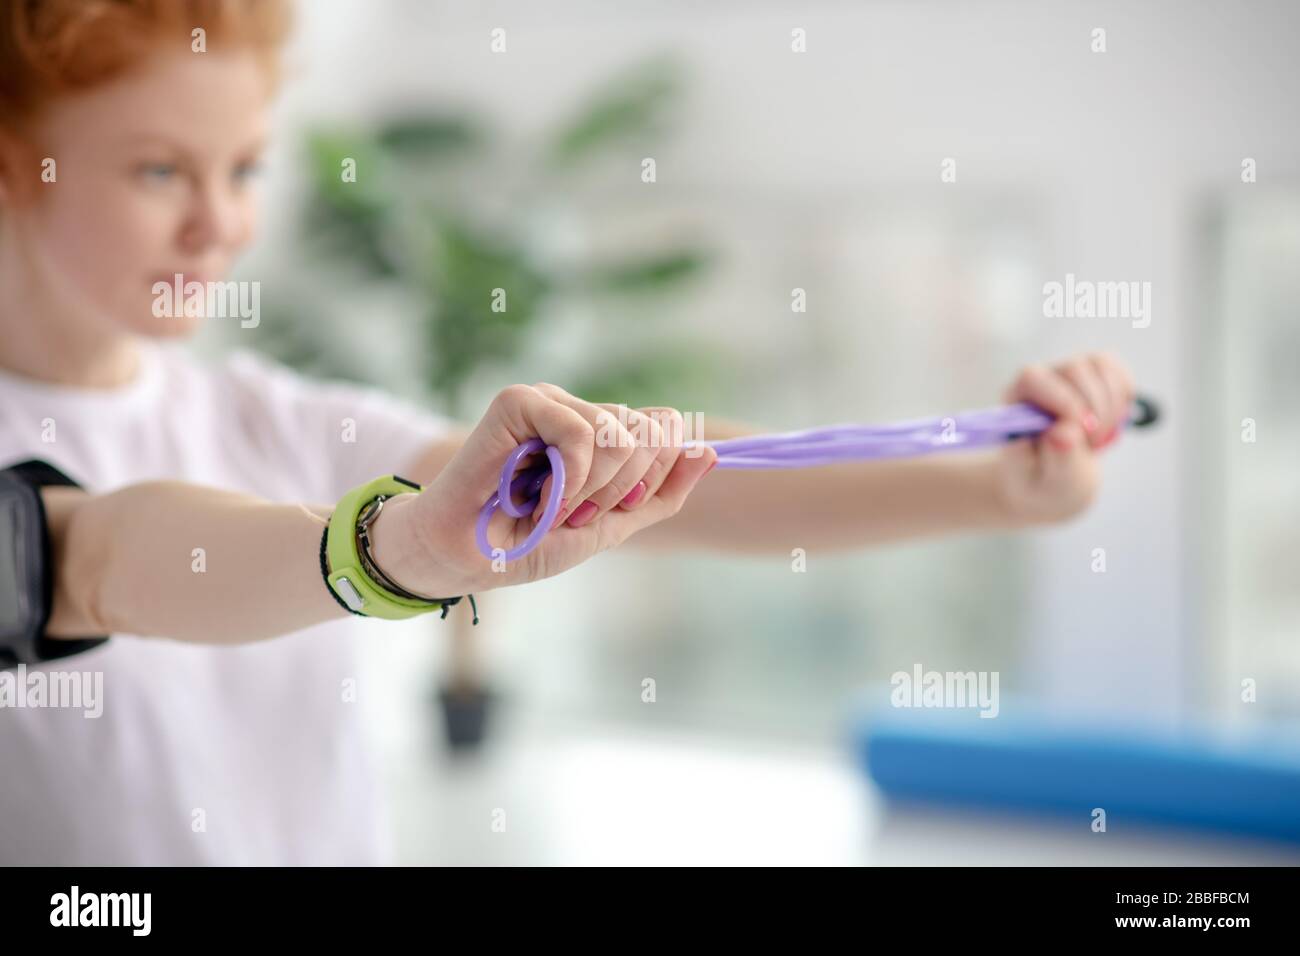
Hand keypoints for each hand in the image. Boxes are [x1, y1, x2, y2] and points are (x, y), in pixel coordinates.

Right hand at [373, 383, 717, 594]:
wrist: (467, 558)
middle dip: (619, 490)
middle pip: (649, 429)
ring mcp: (551, 401)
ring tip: (548, 507)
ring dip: (591, 490)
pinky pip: (583, 432)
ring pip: (619, 432)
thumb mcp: (611, 525)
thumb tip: (711, 451)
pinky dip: (571, 477)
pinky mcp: (520, 401)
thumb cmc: (528, 541)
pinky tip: (538, 494)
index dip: (651, 477)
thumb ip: (661, 493)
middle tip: (572, 514)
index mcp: (604, 432)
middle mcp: (581, 409)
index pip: (666, 427)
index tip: (607, 512)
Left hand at [995, 352, 1135, 525]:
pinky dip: (1123, 397)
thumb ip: (1056, 459)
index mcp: (1014, 402)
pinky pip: (1116, 370)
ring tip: (1098, 438)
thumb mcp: (1049, 482)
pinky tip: (1111, 422)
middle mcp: (1039, 379)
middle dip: (1094, 408)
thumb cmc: (1044, 480)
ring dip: (1110, 407)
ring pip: (1099, 365)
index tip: (1081, 430)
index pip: (1032, 379)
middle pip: (1073, 369)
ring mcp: (1067, 372)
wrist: (1057, 477)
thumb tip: (1063, 432)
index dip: (1063, 399)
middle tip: (1092, 444)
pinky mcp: (1094, 373)